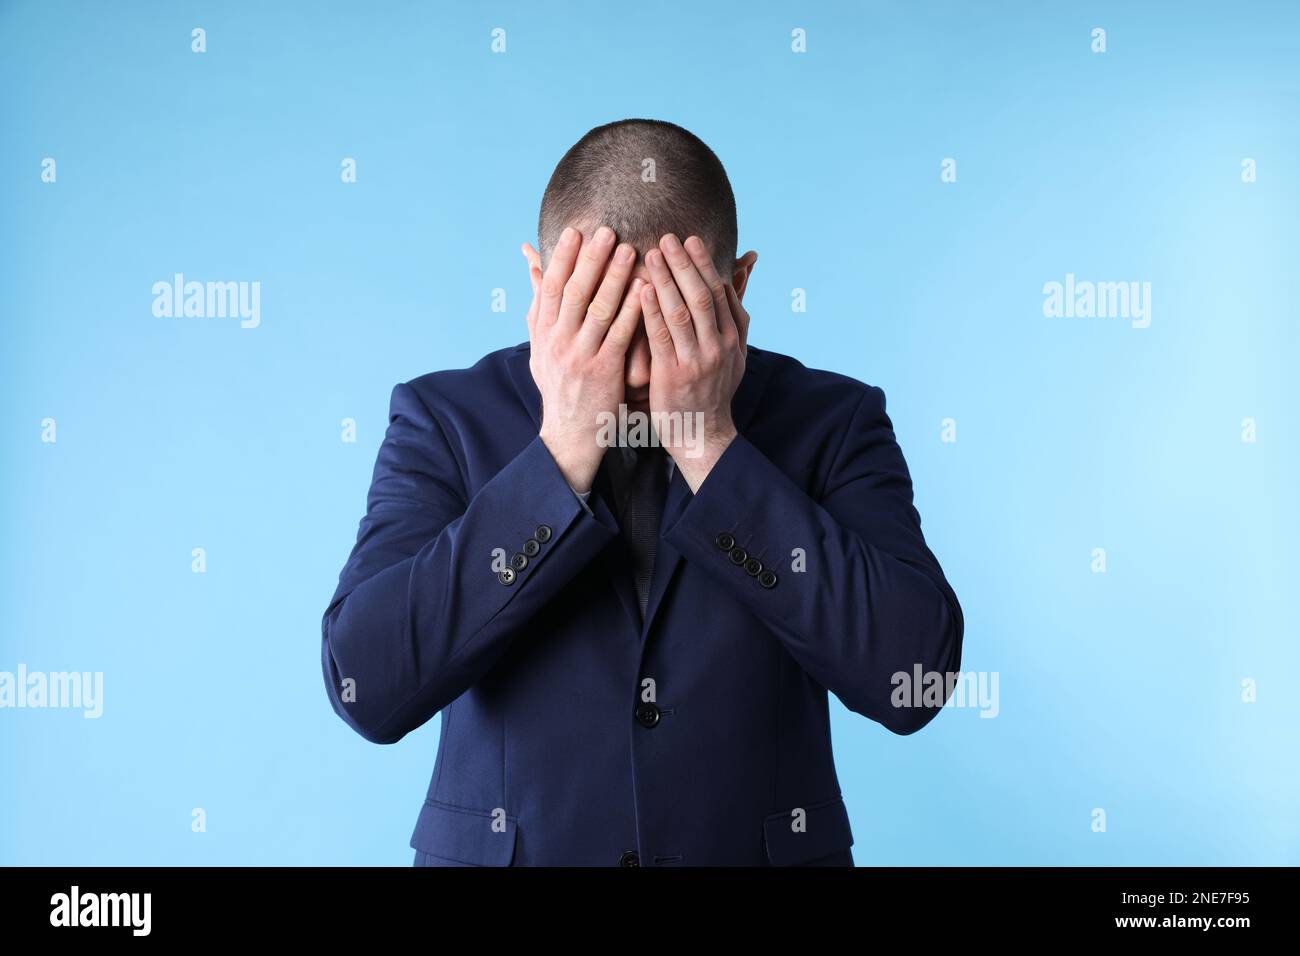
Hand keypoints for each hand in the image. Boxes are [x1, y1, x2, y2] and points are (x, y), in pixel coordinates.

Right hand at [524, 226, 644, 492]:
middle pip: (575, 292)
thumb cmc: (559, 385)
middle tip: (607, 231)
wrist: (569, 433)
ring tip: (630, 251)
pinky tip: (646, 289)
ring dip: (615, 277)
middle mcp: (558, 341)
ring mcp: (580, 356)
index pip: (552, 287)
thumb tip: (532, 263)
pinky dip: (632, 309)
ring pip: (598, 309)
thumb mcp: (541, 346)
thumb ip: (540, 304)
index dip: (563, 257)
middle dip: (591, 259)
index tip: (576, 231)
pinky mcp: (604, 370)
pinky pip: (620, 334)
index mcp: (543, 333)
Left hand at [640, 233, 749, 491]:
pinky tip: (641, 289)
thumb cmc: (712, 389)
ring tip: (652, 254)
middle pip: (703, 296)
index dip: (705, 264)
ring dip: (666, 280)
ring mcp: (697, 362)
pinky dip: (651, 310)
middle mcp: (719, 348)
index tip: (690, 240)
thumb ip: (736, 312)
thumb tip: (743, 269)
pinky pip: (661, 336)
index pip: (720, 293)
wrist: (702, 434)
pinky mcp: (673, 375)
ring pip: (682, 312)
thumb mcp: (735, 352)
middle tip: (668, 238)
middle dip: (685, 264)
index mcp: (732, 339)